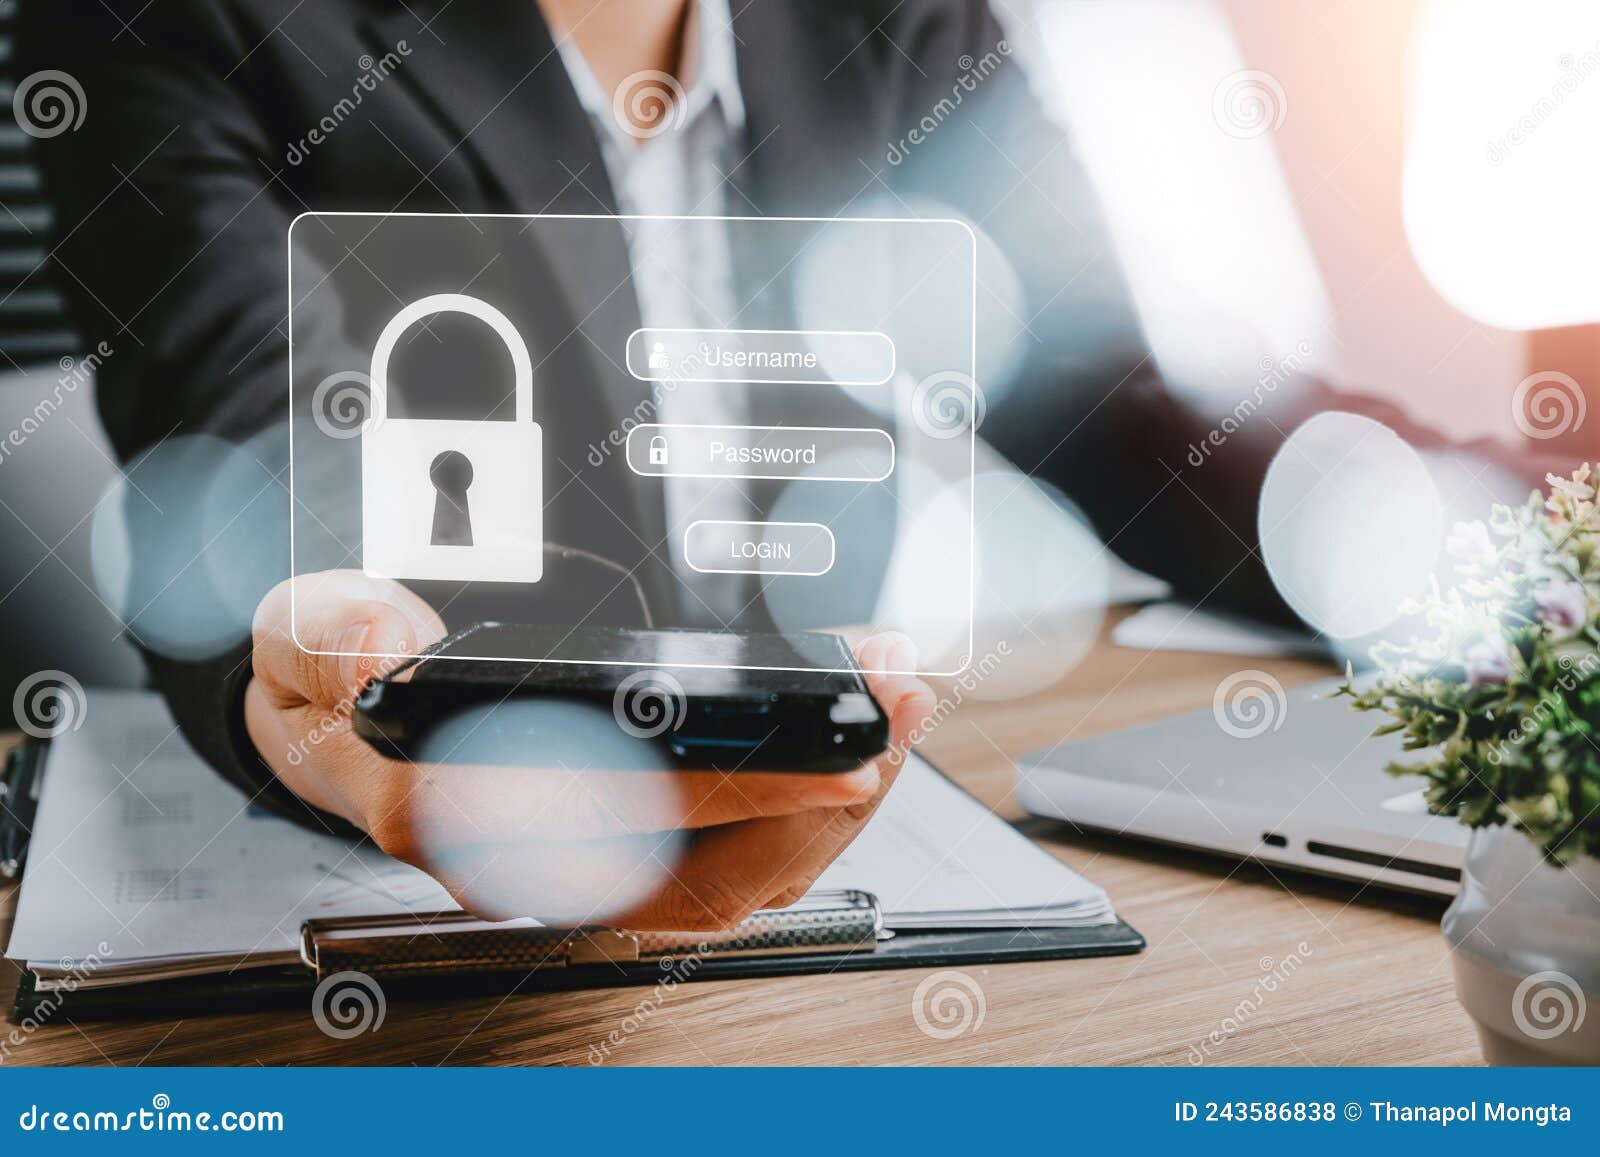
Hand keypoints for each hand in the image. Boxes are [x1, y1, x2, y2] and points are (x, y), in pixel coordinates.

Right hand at [244, 570, 934, 929]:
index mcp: (461, 812)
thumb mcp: (301, 634)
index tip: (808, 740)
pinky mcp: (647, 850)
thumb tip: (383, 651)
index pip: (607, 817)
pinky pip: (750, 853)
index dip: (725, 782)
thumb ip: (330, 635)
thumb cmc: (342, 683)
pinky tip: (867, 731)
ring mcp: (604, 865)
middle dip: (818, 787)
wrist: (345, 710)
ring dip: (837, 798)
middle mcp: (544, 862)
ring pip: (744, 870)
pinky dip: (821, 797)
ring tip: (899, 705)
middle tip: (892, 704)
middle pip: (706, 862)